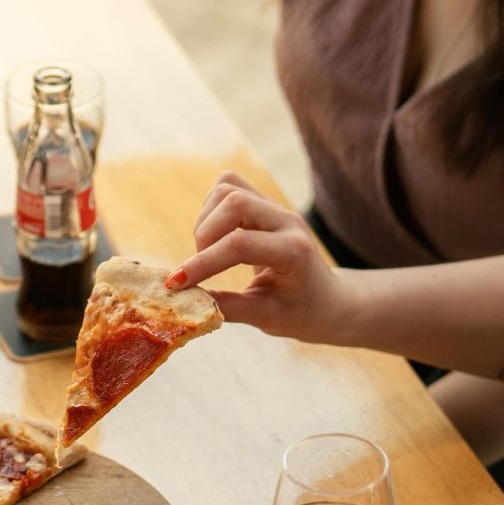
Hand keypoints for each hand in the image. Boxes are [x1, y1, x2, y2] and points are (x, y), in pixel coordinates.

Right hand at [166, 172, 350, 341]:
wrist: (327, 300)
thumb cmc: (301, 313)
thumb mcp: (266, 318)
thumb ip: (228, 308)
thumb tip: (187, 302)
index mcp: (293, 251)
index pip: (239, 246)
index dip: (202, 263)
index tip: (176, 284)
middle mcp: (287, 221)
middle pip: (233, 202)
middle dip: (204, 234)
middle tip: (199, 267)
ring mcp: (276, 207)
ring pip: (227, 189)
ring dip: (206, 220)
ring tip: (209, 252)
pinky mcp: (265, 203)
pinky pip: (229, 186)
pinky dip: (211, 208)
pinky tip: (216, 236)